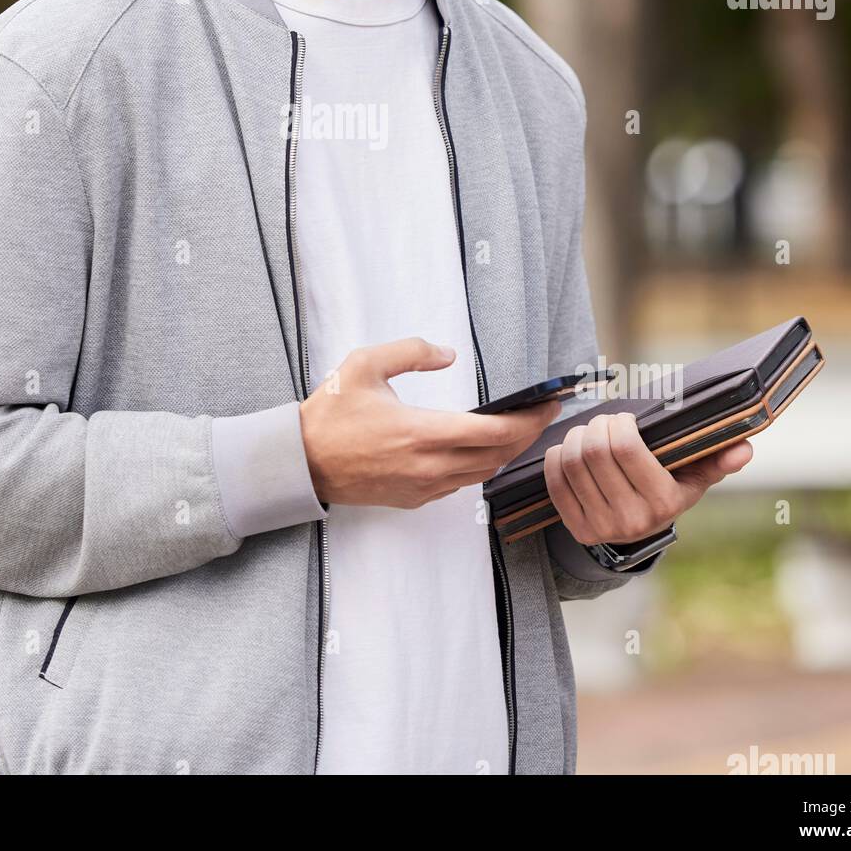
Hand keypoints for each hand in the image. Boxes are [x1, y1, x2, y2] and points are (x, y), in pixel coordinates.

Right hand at [299, 337, 564, 508]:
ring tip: (519, 427)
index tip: (549, 403)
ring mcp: (422, 487)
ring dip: (505, 451)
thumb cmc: (330, 413)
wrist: (301, 463)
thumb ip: (410, 352)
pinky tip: (481, 447)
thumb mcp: (364, 364)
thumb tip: (448, 353)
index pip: (493, 433)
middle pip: (497, 456)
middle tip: (543, 412)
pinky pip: (460, 483)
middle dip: (527, 434)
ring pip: (482, 473)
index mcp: (420, 432)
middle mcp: (428, 466)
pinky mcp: (414, 498)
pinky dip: (480, 465)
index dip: (529, 419)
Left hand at [544, 409, 753, 544]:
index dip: (618, 422)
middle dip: (595, 425)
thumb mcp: (695, 478)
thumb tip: (744, 449)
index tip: (623, 419)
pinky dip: (557, 457)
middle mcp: (632, 519)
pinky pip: (556, 482)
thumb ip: (718, 460)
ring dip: (574, 437)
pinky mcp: (578, 529)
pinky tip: (569, 449)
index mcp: (664, 502)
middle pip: (595, 451)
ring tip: (587, 433)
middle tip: (603, 422)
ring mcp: (602, 527)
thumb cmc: (668, 490)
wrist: (640, 534)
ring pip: (573, 463)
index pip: (625, 447)